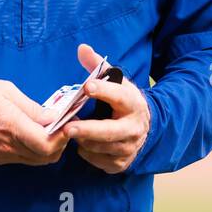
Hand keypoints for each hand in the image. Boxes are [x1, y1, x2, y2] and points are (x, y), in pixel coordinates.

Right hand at [0, 78, 69, 166]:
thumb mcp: (6, 91)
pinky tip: (32, 134)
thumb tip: (54, 117)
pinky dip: (34, 150)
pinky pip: (24, 159)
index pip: (48, 145)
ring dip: (48, 148)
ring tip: (48, 129)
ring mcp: (3, 156)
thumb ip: (33, 107)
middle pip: (47, 156)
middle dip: (61, 143)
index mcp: (13, 126)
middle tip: (62, 125)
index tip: (68, 122)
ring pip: (37, 160)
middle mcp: (9, 146)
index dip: (64, 136)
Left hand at [63, 44, 150, 173]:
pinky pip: (98, 160)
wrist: (145, 128)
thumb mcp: (116, 83)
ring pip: (101, 148)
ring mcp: (128, 147)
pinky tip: (83, 144)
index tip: (87, 86)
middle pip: (109, 132)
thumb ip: (97, 67)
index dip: (104, 91)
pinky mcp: (121, 163)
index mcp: (133, 104)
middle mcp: (134, 128)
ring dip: (83, 140)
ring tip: (70, 131)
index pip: (119, 96)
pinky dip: (87, 153)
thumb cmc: (123, 102)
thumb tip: (82, 48)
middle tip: (66, 128)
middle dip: (87, 130)